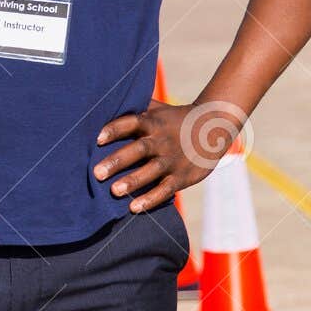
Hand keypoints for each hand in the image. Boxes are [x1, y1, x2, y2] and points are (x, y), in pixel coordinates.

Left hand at [92, 101, 242, 212]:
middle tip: (97, 173)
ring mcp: (172, 159)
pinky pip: (166, 188)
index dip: (115, 130)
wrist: (214, 126)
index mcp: (152, 122)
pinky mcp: (182, 176)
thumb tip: (101, 102)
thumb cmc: (173, 118)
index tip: (98, 138)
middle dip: (118, 161)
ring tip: (114, 191)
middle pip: (139, 149)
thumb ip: (133, 107)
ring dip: (133, 181)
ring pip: (152, 171)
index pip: (132, 123)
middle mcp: (161, 140)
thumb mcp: (156, 109)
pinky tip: (134, 207)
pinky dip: (151, 198)